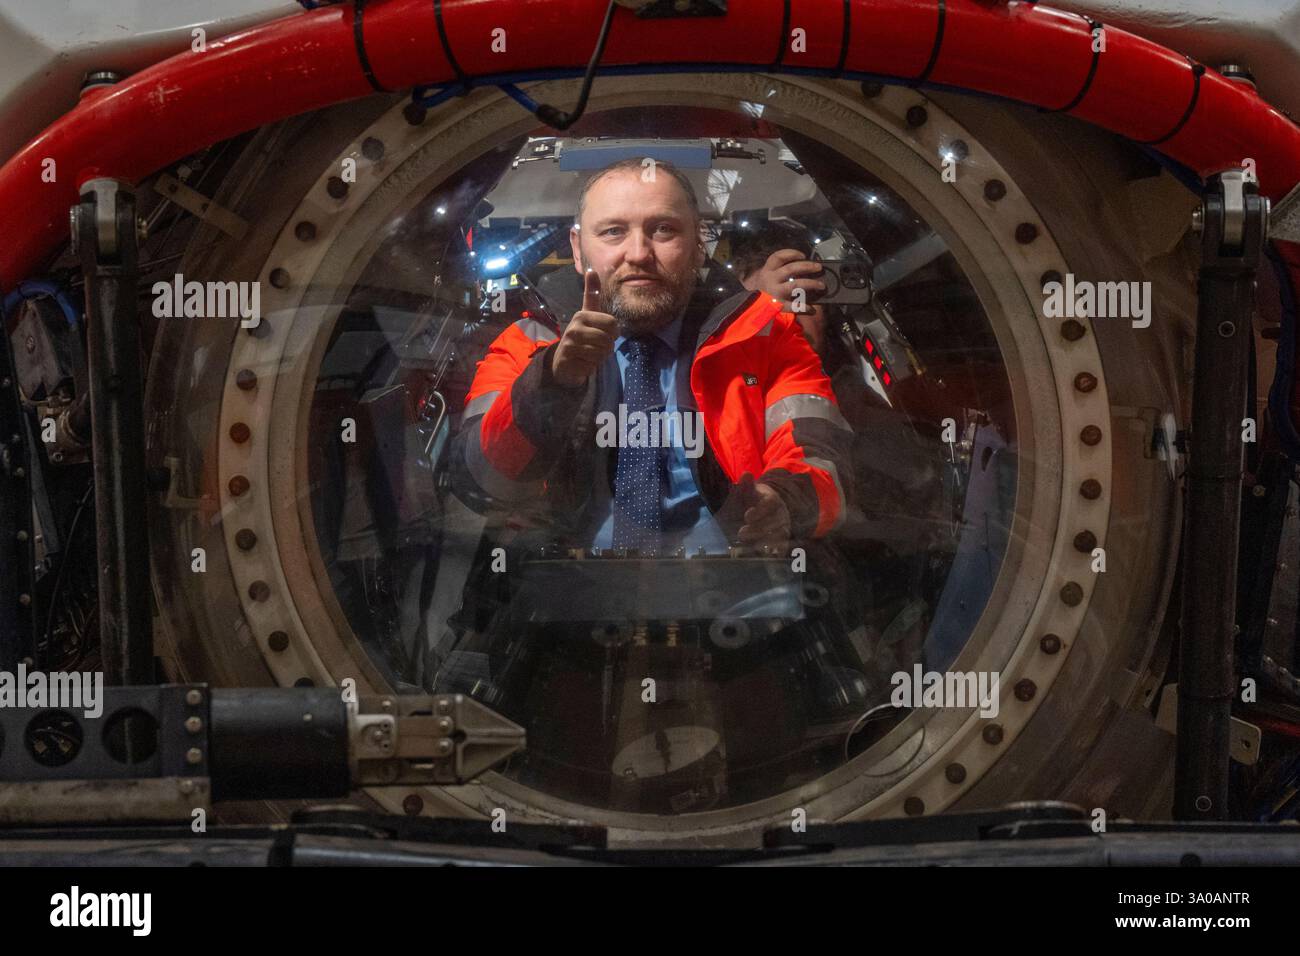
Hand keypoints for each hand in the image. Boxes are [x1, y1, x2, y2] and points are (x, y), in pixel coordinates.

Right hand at [550, 270, 617, 387]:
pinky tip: (583, 362)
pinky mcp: (569, 361)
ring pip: (601, 353)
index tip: (605, 333)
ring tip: (589, 354)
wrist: (563, 361)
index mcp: (581, 316)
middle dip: (607, 346)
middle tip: (596, 346)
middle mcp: (574, 329)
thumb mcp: (587, 313)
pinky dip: (591, 366)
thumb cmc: (581, 336)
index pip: (612, 324)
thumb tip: (591, 270)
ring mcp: (570, 346)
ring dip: (599, 357)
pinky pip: (593, 365)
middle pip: (608, 340)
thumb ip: (591, 293)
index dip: (614, 332)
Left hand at [736, 474, 791, 551]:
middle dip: (758, 528)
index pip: (770, 503)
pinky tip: (765, 557)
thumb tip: (746, 474)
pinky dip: (776, 552)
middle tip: (741, 533)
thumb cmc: (753, 500)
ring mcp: (784, 526)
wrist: (763, 509)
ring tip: (752, 547)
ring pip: (780, 535)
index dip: (760, 510)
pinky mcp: (783, 540)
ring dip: (767, 542)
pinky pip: (783, 547)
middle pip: (774, 521)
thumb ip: (746, 485)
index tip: (747, 516)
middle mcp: (781, 513)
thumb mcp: (748, 491)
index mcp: (773, 499)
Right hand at [741, 248, 824, 309]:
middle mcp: (771, 279)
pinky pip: (794, 306)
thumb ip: (781, 272)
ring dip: (811, 284)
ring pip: (796, 284)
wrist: (750, 309)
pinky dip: (805, 307)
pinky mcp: (778, 306)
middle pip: (791, 268)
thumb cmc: (765, 291)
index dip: (792, 253)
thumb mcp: (768, 278)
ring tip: (821, 285)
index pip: (778, 256)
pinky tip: (812, 309)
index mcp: (767, 270)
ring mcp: (775, 292)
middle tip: (818, 267)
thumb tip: (806, 267)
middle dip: (807, 266)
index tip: (803, 255)